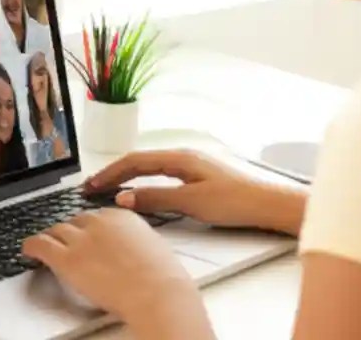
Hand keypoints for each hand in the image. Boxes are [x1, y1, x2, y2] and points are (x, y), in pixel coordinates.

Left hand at [21, 210, 211, 337]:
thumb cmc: (162, 277)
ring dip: (50, 239)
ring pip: (56, 231)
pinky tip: (27, 250)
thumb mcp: (152, 244)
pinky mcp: (67, 259)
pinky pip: (41, 245)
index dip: (86, 228)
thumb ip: (132, 239)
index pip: (94, 216)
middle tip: (66, 244)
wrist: (157, 292)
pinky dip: (31, 246)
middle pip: (74, 222)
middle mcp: (98, 221)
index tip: (83, 235)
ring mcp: (81, 239)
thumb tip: (126, 245)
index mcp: (120, 215)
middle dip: (70, 234)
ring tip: (44, 245)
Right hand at [85, 149, 306, 234]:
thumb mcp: (191, 202)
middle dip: (114, 173)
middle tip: (92, 188)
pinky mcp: (199, 177)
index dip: (110, 173)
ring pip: (151, 168)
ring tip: (109, 190)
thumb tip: (123, 197)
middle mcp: (184, 156)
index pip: (134, 161)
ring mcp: (192, 165)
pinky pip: (162, 175)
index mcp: (179, 157)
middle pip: (140, 161)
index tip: (91, 186)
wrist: (269, 204)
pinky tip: (140, 193)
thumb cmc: (235, 201)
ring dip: (128, 177)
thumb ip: (155, 199)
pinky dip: (144, 182)